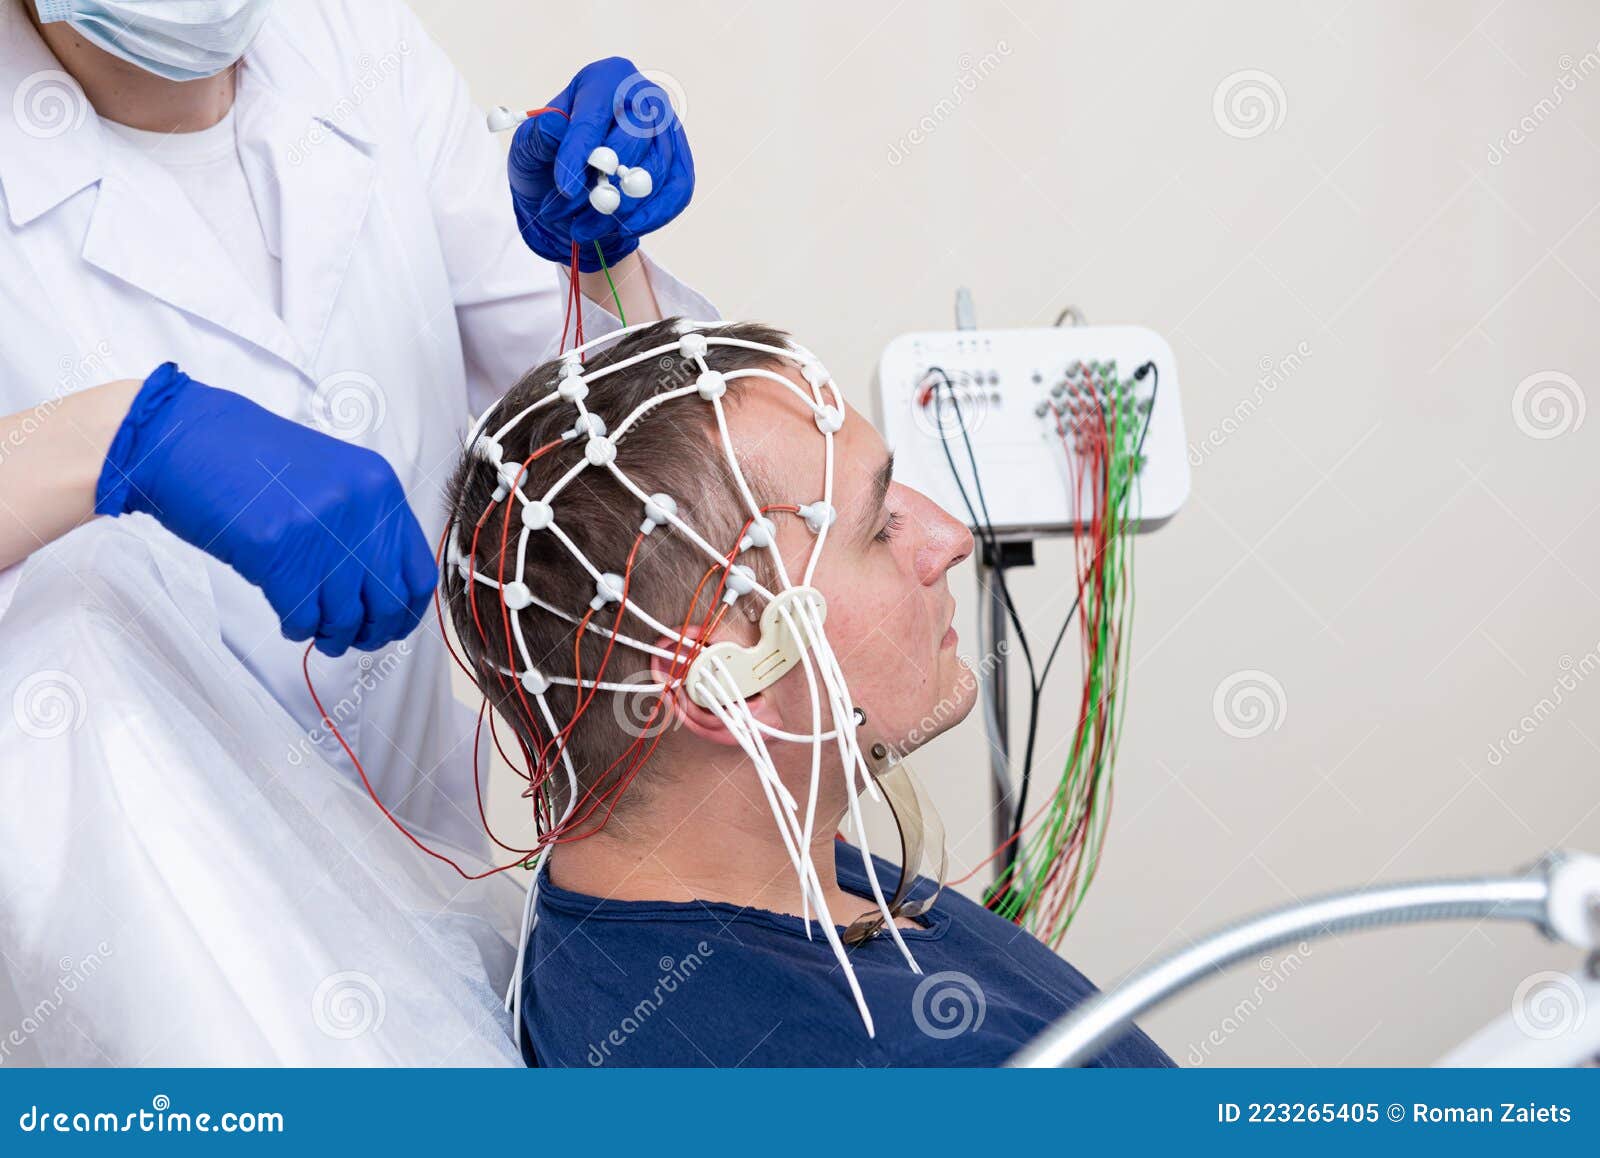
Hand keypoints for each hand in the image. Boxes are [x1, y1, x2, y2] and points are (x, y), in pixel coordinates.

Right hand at [96, 364, 437, 655]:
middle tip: (354, 639)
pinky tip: (289, 618)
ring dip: (331, 635)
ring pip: (345, 616)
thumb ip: (365, 526)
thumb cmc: (250, 461)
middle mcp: (360, 508)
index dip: (407, 612)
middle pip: (389, 602)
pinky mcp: (277, 549)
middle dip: (373, 632)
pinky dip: (297, 628)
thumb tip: (383, 590)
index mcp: (380, 488)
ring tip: (317, 631)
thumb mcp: (333, 479)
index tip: (393, 626)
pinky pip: (303, 616)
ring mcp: (320, 528)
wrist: (186, 439)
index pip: (419, 573)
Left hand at [508, 56, 694, 272]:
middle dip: (601, 185)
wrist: (575, 186)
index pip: (596, 114)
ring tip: (582, 229)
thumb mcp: (529, 146)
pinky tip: (621, 229)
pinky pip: (677, 192)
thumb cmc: (551, 158)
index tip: (565, 187)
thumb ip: (538, 137)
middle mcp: (645, 98)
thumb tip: (554, 127)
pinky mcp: (681, 163)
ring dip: (619, 209)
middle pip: (634, 140)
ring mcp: (668, 131)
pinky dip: (650, 217)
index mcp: (606, 80)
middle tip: (568, 217)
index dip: (580, 152)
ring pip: (655, 172)